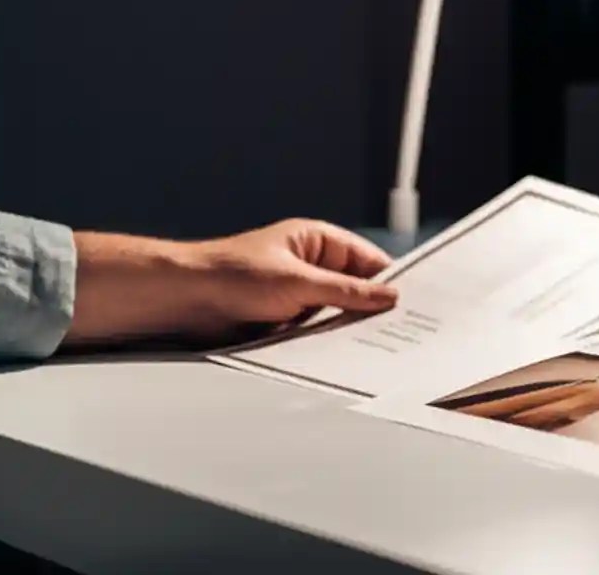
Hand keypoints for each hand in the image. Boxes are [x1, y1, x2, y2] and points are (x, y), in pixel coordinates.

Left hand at [64, 219, 397, 350]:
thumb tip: (388, 296)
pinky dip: (329, 341)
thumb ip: (347, 290)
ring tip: (376, 348)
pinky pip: (319, 331)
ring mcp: (300, 294)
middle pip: (356, 288)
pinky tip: (343, 356)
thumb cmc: (231, 275)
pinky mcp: (287, 320)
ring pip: (338, 313)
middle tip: (401, 332)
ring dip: (349, 328)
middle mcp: (312, 266)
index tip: (413, 303)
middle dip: (373, 308)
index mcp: (317, 242)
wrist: (185, 300)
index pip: (368, 260)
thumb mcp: (298, 281)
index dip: (390, 280)